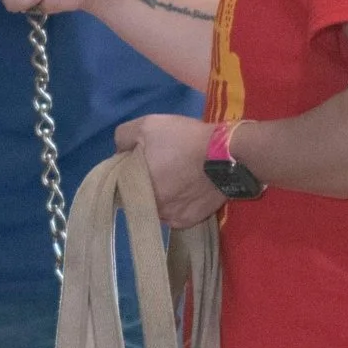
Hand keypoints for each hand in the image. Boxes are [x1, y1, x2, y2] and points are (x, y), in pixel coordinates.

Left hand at [114, 113, 225, 227]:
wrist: (227, 155)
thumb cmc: (183, 139)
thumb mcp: (147, 126)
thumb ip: (124, 138)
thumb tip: (119, 153)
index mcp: (135, 187)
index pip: (120, 185)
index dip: (127, 172)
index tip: (139, 161)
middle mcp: (149, 208)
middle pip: (139, 197)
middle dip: (145, 183)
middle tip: (161, 167)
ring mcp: (170, 218)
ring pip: (157, 207)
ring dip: (161, 195)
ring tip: (175, 178)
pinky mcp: (188, 222)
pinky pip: (175, 214)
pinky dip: (178, 203)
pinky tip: (186, 188)